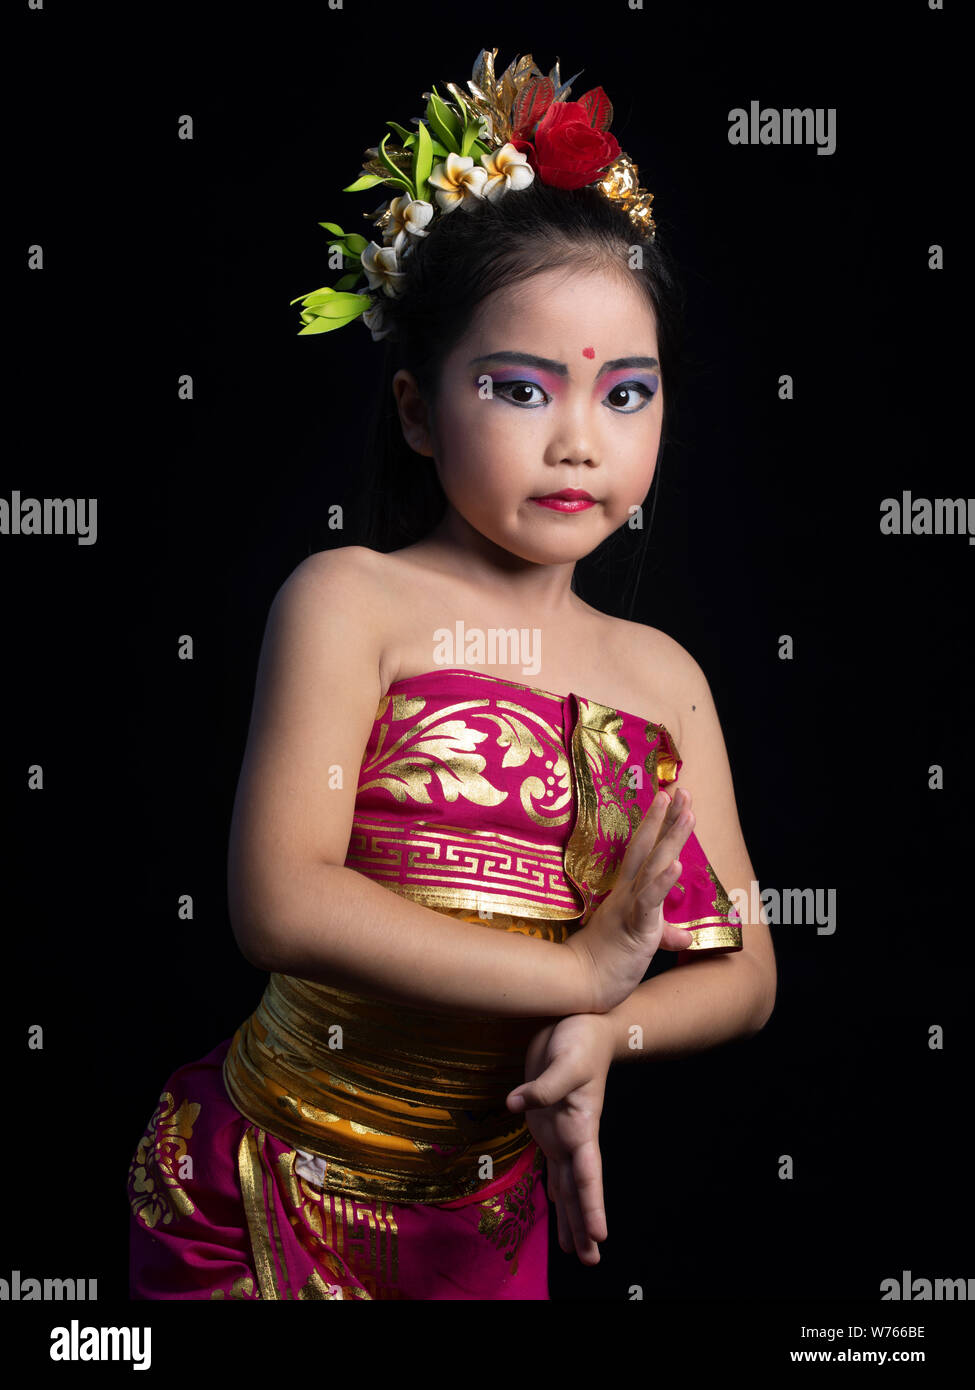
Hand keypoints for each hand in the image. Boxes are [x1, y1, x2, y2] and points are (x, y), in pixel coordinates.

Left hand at [505, 1012, 615, 1265]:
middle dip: (584, 1225)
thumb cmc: (580, 1039)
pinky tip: (555, 1205)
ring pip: (565, 1184)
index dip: (592, 1204)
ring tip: (574, 1250)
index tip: (599, 1237)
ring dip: (570, 1215)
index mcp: (583, 1125)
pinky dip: (555, 1189)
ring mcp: (561, 1132)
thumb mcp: (565, 1059)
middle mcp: (574, 1136)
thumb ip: (543, 1085)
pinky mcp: (547, 1123)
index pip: (589, 1173)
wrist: (581, 1023)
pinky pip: (552, 1164)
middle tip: (590, 1262)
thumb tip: (515, 1105)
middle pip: (579, 1189)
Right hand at [566, 786, 697, 1013]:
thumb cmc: (605, 963)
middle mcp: (627, 893)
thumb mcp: (639, 942)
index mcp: (626, 894)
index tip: (668, 798)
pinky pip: (648, 902)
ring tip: (687, 812)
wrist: (579, 984)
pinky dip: (662, 883)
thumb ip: (663, 934)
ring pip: (653, 866)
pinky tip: (677, 865)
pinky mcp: (633, 926)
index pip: (643, 852)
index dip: (656, 825)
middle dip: (665, 818)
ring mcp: (629, 907)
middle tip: (679, 790)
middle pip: (648, 848)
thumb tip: (685, 937)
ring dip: (671, 838)